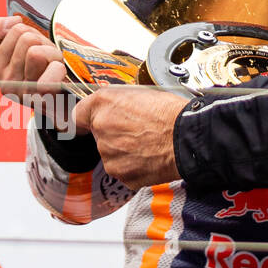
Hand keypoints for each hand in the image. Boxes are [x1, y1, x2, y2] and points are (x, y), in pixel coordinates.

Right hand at [0, 16, 72, 125]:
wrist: (65, 101)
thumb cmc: (45, 69)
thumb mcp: (19, 47)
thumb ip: (0, 29)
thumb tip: (11, 21)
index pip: (13, 29)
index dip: (32, 33)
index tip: (36, 50)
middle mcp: (4, 82)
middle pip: (27, 38)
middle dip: (44, 43)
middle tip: (49, 60)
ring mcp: (22, 92)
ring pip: (36, 52)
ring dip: (53, 54)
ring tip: (56, 67)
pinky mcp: (42, 100)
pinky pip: (49, 72)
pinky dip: (58, 69)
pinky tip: (61, 77)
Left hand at [73, 86, 188, 188]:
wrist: (190, 138)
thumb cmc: (174, 113)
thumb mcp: (145, 92)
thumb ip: (120, 102)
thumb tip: (115, 107)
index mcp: (103, 104)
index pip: (78, 114)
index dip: (86, 119)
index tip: (88, 124)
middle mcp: (101, 129)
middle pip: (99, 135)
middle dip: (116, 134)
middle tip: (140, 130)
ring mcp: (109, 155)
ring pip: (112, 154)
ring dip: (126, 151)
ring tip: (151, 143)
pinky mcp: (122, 174)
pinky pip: (125, 170)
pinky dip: (136, 166)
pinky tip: (153, 156)